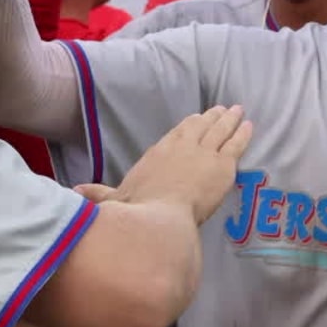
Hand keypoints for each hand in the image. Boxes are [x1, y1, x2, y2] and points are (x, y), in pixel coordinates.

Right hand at [113, 105, 253, 222]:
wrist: (161, 217)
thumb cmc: (137, 211)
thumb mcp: (115, 200)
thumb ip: (99, 194)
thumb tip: (77, 192)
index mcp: (159, 152)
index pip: (177, 133)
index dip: (189, 126)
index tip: (196, 119)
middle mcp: (183, 147)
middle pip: (201, 126)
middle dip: (212, 117)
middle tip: (222, 110)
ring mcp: (205, 154)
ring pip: (220, 131)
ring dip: (229, 120)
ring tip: (237, 111)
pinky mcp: (223, 166)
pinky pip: (236, 144)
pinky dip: (243, 133)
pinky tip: (249, 125)